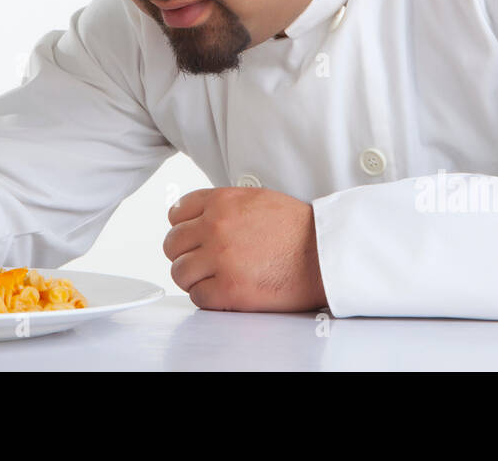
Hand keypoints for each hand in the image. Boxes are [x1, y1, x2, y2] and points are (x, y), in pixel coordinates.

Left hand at [163, 186, 326, 311]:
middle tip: (202, 263)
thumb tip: (198, 221)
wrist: (324, 252)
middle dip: (185, 254)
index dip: (183, 229)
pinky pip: (198, 296)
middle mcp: (215, 227)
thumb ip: (224, 207)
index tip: (192, 239)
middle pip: (172, 245)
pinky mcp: (229, 289)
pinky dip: (208, 297)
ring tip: (213, 279)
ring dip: (194, 278)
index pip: (176, 213)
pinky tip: (224, 292)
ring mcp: (220, 258)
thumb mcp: (256, 200)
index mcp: (221, 202)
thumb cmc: (297, 228)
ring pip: (180, 272)